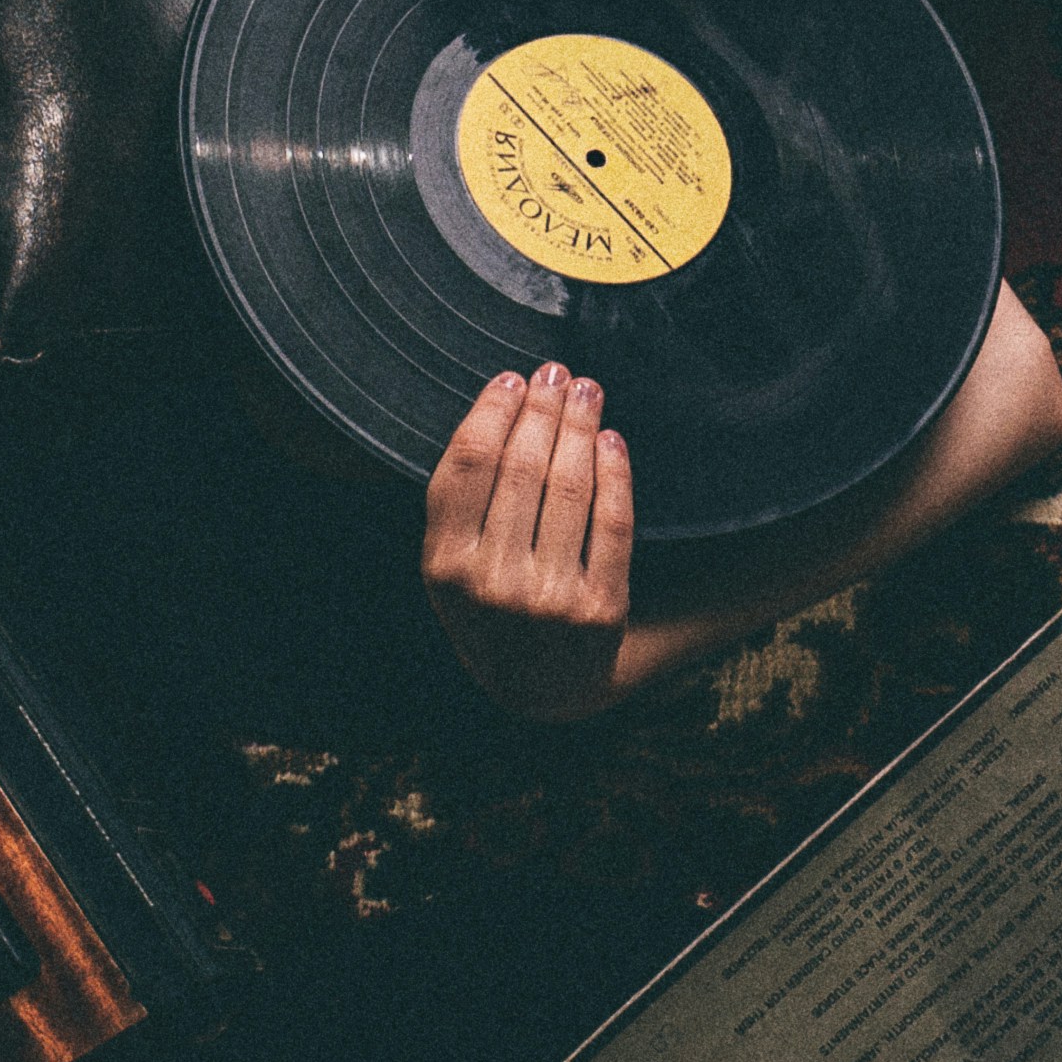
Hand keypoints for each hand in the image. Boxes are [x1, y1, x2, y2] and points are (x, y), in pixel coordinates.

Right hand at [422, 366, 635, 723]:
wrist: (544, 690)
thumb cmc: (492, 607)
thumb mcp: (451, 568)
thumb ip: (457, 502)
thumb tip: (500, 402)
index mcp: (445, 569)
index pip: (467, 468)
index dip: (491, 413)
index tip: (510, 378)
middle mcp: (493, 586)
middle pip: (521, 469)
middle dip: (542, 409)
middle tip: (556, 371)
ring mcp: (549, 600)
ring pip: (569, 488)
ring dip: (580, 427)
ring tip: (586, 390)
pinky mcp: (601, 609)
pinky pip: (613, 523)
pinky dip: (615, 474)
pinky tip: (612, 440)